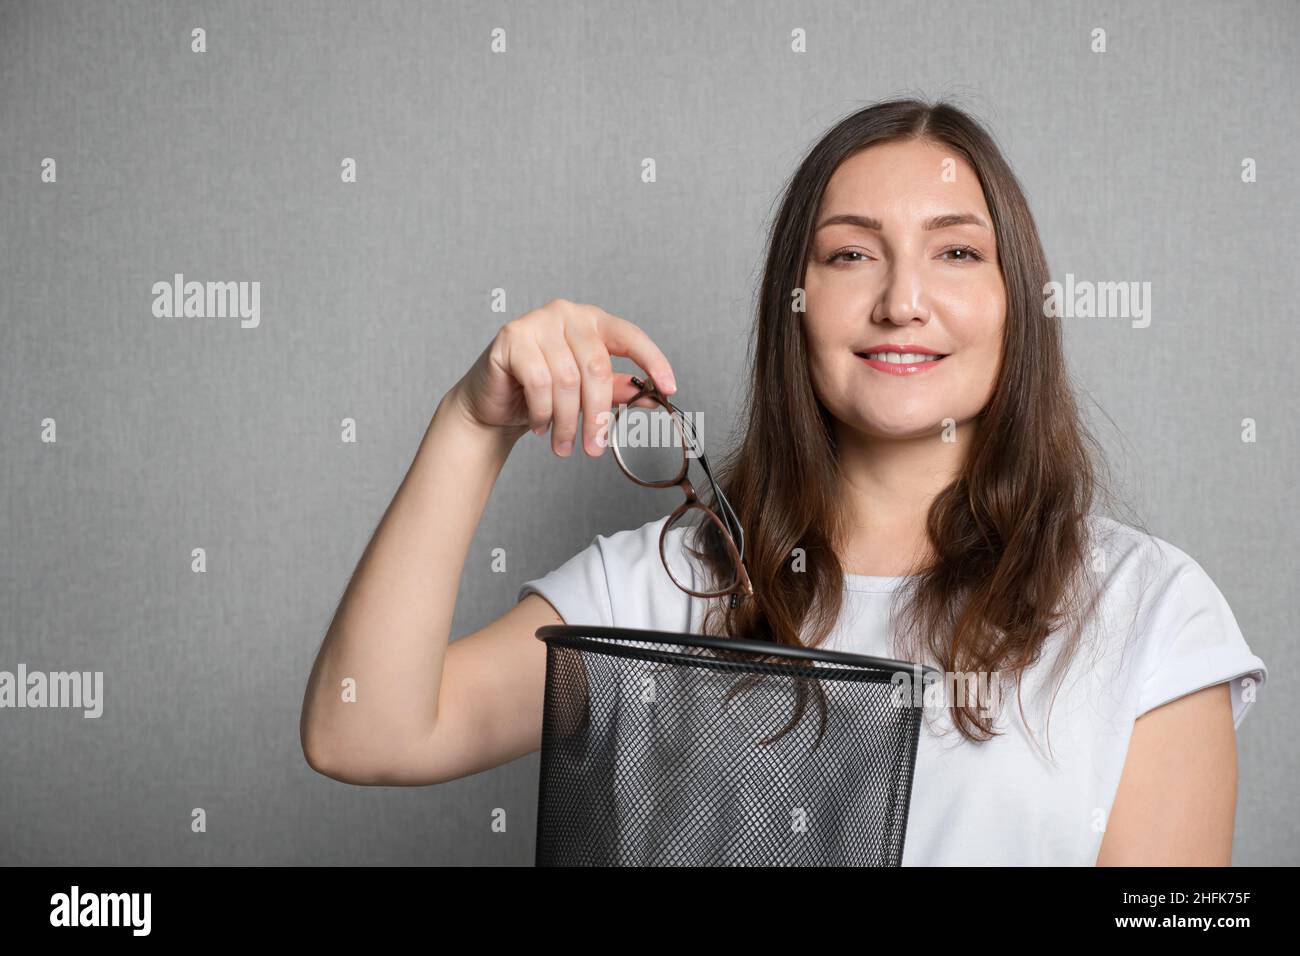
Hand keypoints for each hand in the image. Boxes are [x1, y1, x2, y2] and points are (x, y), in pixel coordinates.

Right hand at [450, 299, 676, 456]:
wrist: (492, 404)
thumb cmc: (540, 395)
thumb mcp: (585, 393)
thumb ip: (616, 389)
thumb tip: (652, 397)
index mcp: (592, 321)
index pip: (630, 336)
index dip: (653, 361)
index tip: (669, 389)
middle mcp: (567, 314)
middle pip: (596, 367)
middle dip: (598, 415)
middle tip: (595, 449)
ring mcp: (538, 322)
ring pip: (567, 380)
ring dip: (567, 421)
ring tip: (563, 445)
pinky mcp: (512, 337)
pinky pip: (539, 382)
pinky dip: (543, 412)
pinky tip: (540, 426)